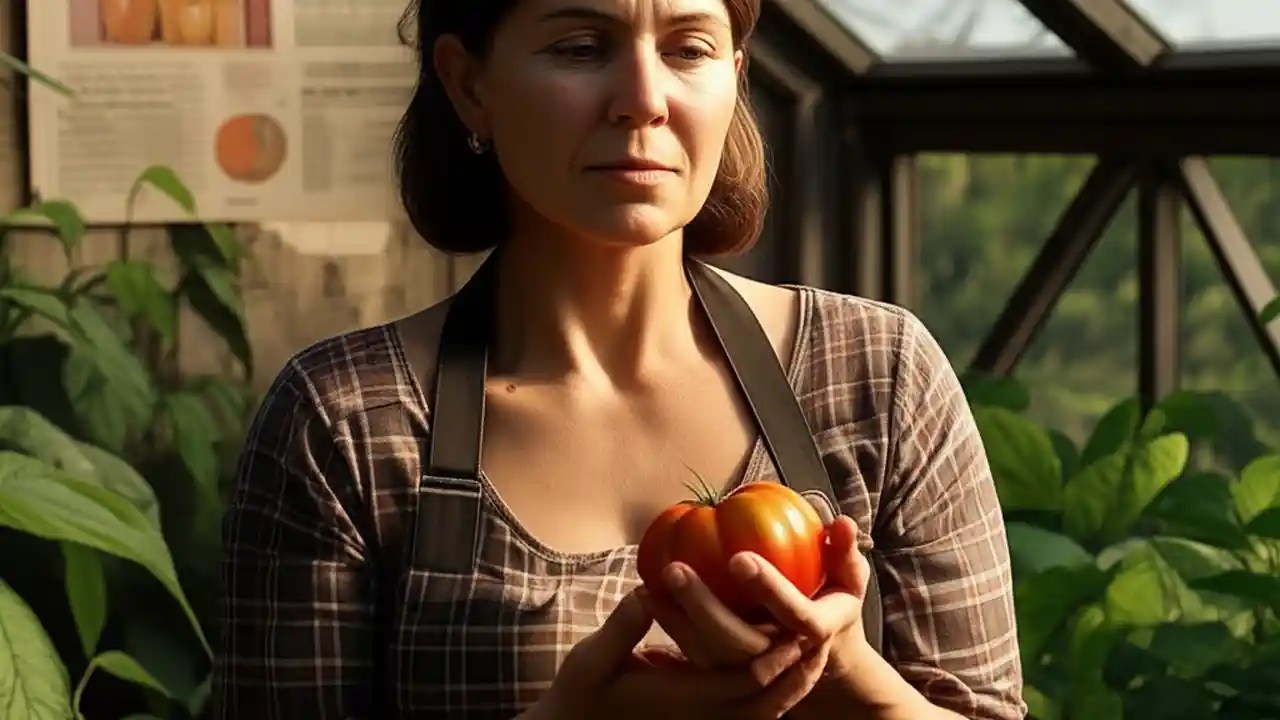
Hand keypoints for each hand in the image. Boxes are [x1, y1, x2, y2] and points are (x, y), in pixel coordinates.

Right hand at [527, 587, 829, 719]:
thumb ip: (623, 627)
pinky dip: (776, 699)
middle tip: (824, 634)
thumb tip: (648, 589)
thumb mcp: (592, 658)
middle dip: (800, 669)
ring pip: (766, 715)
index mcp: (684, 699)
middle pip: (770, 701)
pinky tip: (783, 674)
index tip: (800, 620)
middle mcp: (702, 718)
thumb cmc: (580, 694)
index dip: (781, 653)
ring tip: (813, 653)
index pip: (749, 680)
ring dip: (794, 686)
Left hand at [644, 515, 870, 672]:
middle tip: (675, 569)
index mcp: (815, 633)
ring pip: (709, 654)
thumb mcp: (849, 580)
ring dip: (677, 620)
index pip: (793, 613)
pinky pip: (691, 654)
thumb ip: (844, 552)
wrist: (821, 662)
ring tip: (653, 582)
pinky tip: (646, 595)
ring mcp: (749, 671)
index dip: (768, 588)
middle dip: (705, 607)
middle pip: (739, 642)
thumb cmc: (831, 606)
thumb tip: (842, 521)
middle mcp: (781, 658)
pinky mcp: (724, 674)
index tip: (739, 557)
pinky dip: (668, 627)